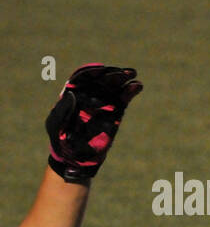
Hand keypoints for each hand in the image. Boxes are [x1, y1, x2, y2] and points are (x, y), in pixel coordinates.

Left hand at [46, 64, 142, 182]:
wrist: (75, 157)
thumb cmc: (60, 140)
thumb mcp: (56, 124)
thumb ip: (62, 109)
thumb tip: (71, 94)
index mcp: (72, 94)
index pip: (82, 78)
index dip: (92, 72)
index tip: (101, 69)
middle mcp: (88, 95)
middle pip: (101, 80)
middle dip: (112, 74)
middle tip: (124, 72)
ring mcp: (103, 103)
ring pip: (113, 87)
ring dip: (123, 80)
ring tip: (133, 74)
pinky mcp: (115, 113)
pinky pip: (123, 99)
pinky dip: (129, 91)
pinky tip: (136, 86)